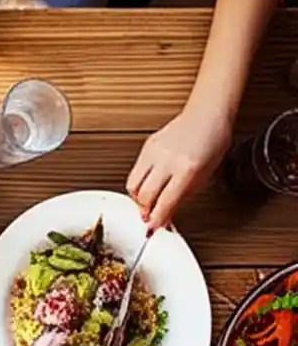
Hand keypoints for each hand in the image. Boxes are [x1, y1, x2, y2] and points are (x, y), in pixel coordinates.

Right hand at [126, 106, 230, 230]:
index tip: (152, 229)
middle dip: (144, 210)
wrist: (206, 116)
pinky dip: (139, 183)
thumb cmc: (212, 142)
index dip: (156, 219)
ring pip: (133, 185)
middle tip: (148, 216)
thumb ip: (182, 197)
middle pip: (144, 195)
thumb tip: (166, 215)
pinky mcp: (146, 147)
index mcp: (187, 169)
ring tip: (146, 201)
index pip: (165, 202)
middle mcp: (168, 160)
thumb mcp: (203, 175)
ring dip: (138, 198)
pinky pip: (135, 171)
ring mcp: (155, 152)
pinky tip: (147, 185)